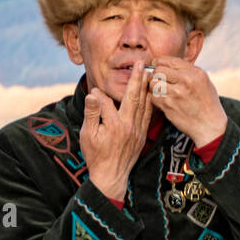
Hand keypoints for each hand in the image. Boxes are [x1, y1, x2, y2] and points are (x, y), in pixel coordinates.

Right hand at [80, 58, 153, 201]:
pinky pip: (148, 114)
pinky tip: (151, 94)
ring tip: (148, 72)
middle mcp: (128, 125)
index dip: (98, 97)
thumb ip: (92, 113)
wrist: (111, 176)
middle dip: (137, 78)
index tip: (93, 93)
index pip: (107, 102)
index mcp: (114, 124)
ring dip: (146, 87)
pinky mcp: (142, 135)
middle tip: (141, 62)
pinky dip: (150, 102)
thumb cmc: (96, 156)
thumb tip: (92, 95)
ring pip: (144, 104)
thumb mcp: (88, 135)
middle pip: (134, 96)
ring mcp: (137, 130)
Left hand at [148, 56, 227, 147]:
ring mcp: (176, 94)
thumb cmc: (207, 103)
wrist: (209, 125)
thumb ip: (187, 71)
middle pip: (158, 70)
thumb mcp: (203, 81)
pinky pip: (153, 97)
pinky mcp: (168, 106)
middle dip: (155, 75)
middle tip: (157, 80)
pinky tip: (161, 100)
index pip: (170, 61)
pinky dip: (154, 98)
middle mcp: (186, 81)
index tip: (156, 65)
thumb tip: (168, 65)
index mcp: (195, 72)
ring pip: (153, 83)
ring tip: (160, 90)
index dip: (159, 62)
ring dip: (153, 86)